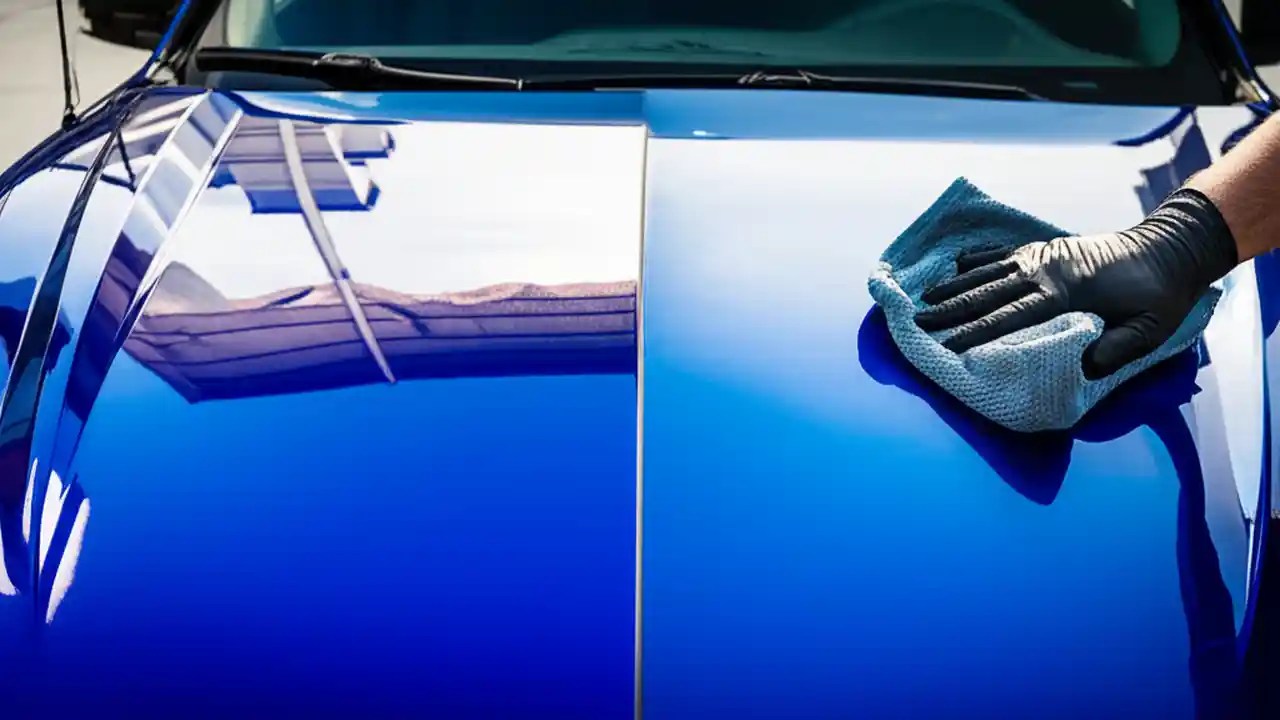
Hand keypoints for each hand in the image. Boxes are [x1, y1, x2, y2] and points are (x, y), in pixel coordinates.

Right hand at [915, 189, 1237, 378]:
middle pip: (988, 293)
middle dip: (950, 310)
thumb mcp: (1148, 330)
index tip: (947, 347)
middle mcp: (1045, 272)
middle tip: (917, 323)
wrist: (1169, 247)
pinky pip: (1002, 253)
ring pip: (988, 272)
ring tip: (925, 299)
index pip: (1009, 317)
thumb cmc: (1159, 295)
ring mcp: (1043, 256)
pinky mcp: (1046, 248)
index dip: (975, 333)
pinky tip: (955, 266)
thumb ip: (1112, 349)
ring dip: (955, 286)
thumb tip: (1078, 366)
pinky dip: (976, 259)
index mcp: (1065, 294)